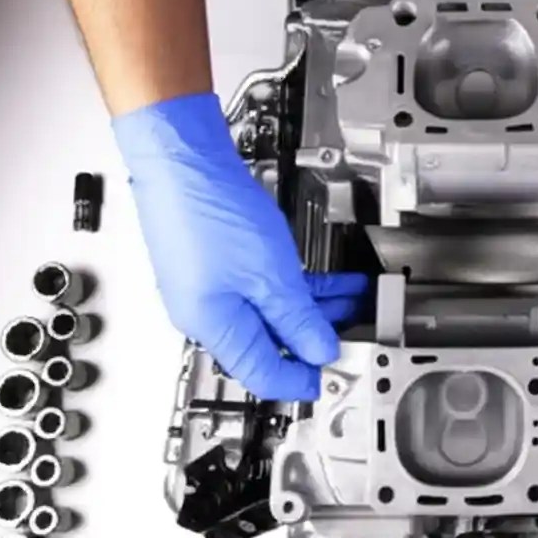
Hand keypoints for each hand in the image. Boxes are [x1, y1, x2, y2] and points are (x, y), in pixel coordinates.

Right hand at [113, 93, 367, 399]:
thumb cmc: (208, 207)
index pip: (261, 374)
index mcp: (211, 324)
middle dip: (316, 340)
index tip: (330, 379)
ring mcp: (213, 284)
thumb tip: (320, 350)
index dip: (300, 381)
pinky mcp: (220, 260)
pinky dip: (300, 286)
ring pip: (272, 310)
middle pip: (269, 342)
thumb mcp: (270, 273)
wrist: (181, 156)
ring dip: (316, 309)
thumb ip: (298, 317)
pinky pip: (266, 285)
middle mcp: (207, 311)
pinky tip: (334, 282)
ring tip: (356, 304)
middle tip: (354, 336)